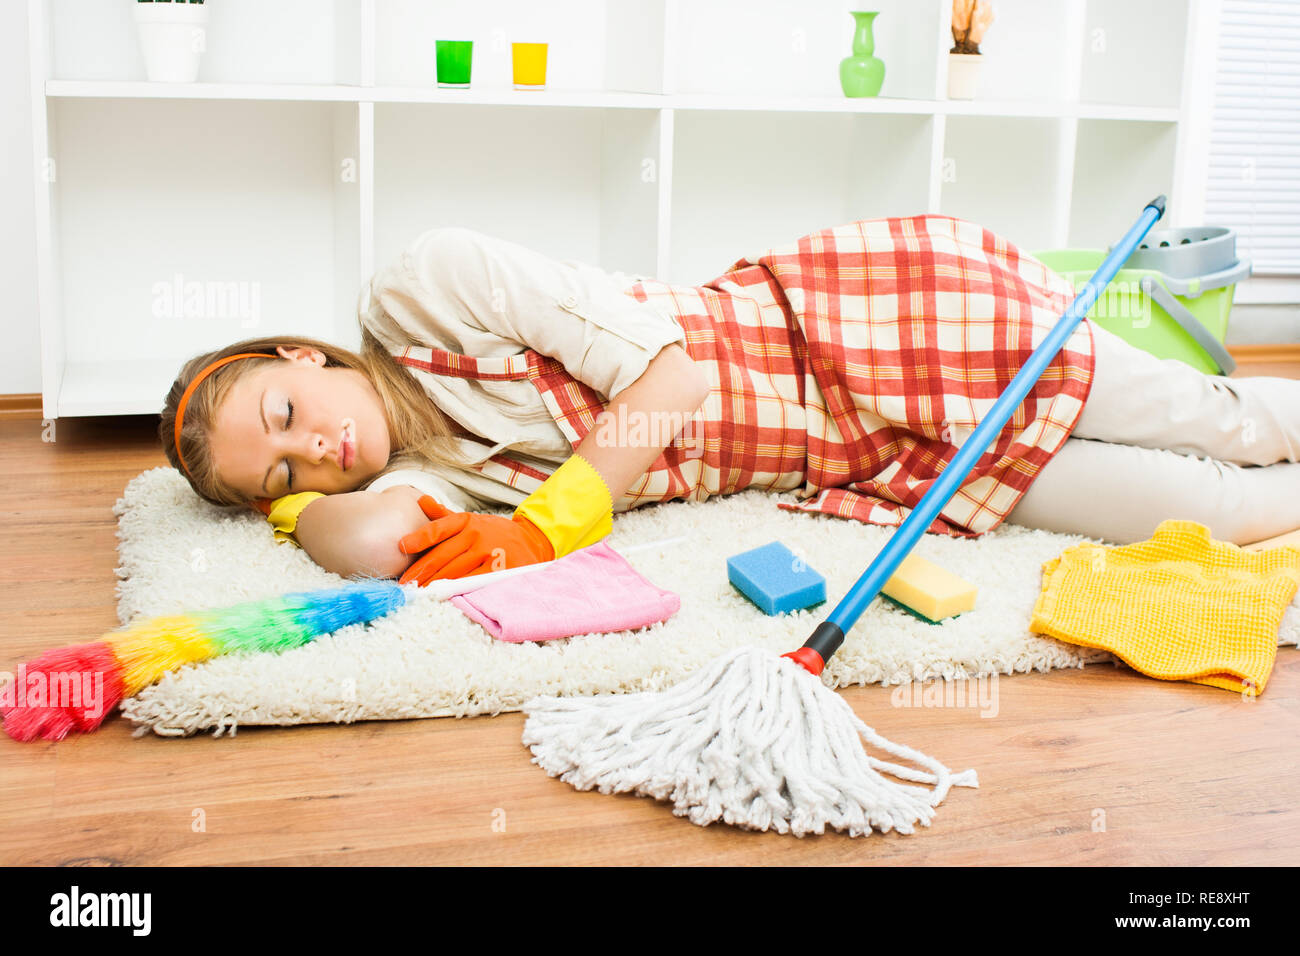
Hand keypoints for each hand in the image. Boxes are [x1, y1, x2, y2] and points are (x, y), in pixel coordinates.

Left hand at [397, 496, 554, 585]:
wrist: (530, 541)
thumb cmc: (493, 532)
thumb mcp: (470, 520)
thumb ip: (443, 515)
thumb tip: (420, 500)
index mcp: (467, 521)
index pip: (438, 528)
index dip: (419, 537)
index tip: (401, 546)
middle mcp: (476, 534)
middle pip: (442, 555)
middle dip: (421, 571)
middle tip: (405, 583)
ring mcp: (488, 553)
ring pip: (454, 571)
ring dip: (434, 583)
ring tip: (418, 592)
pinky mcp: (498, 570)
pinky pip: (472, 582)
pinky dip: (456, 589)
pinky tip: (444, 595)